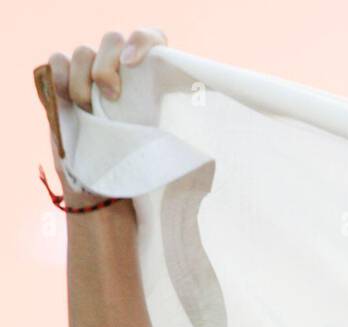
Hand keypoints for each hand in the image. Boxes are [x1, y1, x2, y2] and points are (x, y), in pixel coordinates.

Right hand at [43, 27, 167, 208]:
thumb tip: (210, 141)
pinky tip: (67, 100)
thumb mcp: (171, 151)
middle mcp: (120, 69)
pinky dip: (59, 75)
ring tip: (87, 108)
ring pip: (83, 51)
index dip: (141, 40)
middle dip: (108, 66)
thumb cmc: (146, 169)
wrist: (111, 189)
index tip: (133, 64)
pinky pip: (57, 61)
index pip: (149, 36)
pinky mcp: (64, 83)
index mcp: (151, 76)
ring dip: (82, 77)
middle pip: (112, 40)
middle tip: (112, 96)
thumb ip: (182, 134)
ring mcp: (91, 74)